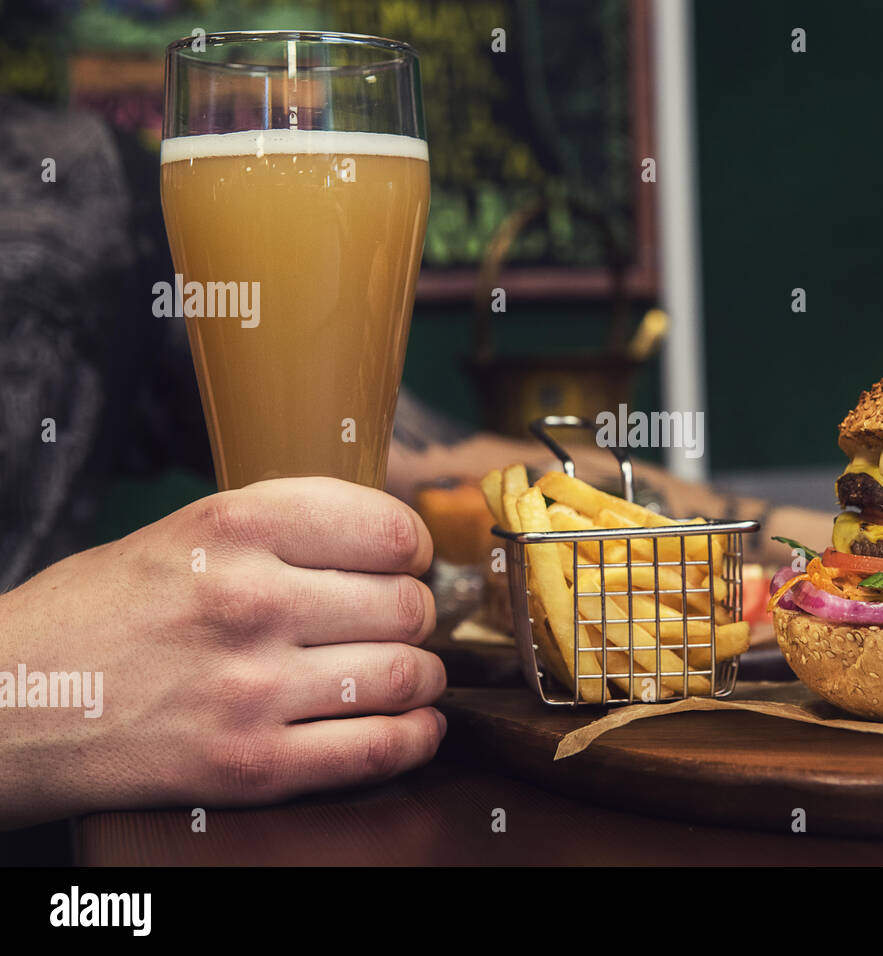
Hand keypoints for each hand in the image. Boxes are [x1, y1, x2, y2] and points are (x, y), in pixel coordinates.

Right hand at [0, 477, 445, 827]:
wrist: (5, 704)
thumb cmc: (96, 614)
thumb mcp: (180, 534)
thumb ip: (280, 532)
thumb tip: (384, 542)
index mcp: (235, 527)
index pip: (388, 530)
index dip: (412, 549)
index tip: (407, 562)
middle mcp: (250, 601)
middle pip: (405, 605)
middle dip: (417, 615)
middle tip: (402, 622)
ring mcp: (252, 689)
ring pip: (404, 675)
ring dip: (423, 676)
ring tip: (410, 674)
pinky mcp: (249, 766)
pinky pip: (376, 750)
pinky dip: (415, 737)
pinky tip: (417, 725)